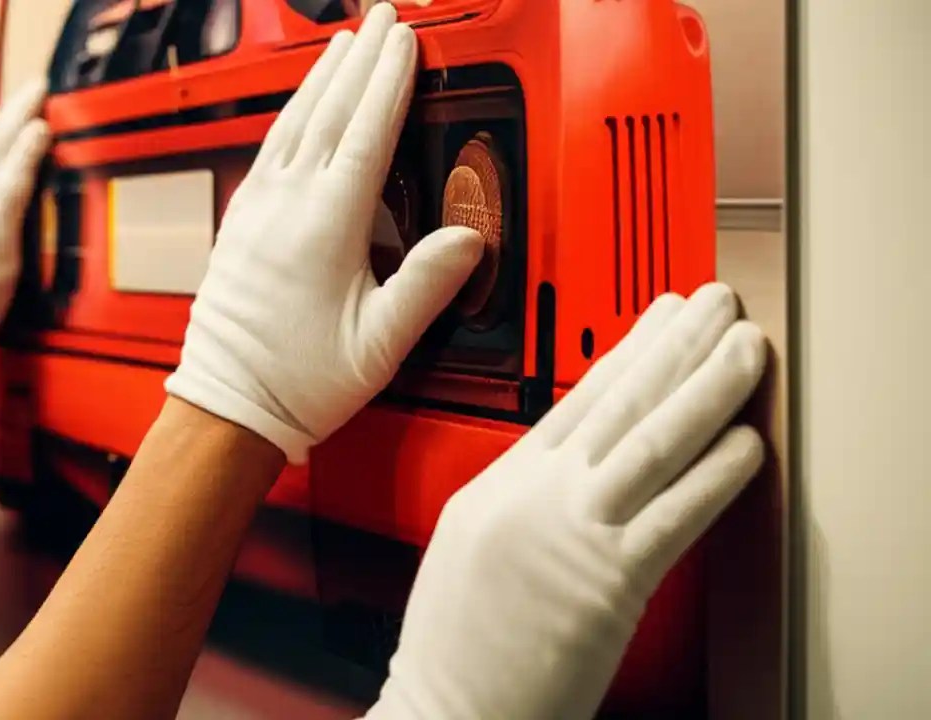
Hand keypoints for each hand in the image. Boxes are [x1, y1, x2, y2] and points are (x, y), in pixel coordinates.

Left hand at [165, 4, 484, 462]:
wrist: (227, 404)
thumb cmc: (299, 381)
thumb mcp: (379, 344)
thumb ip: (425, 285)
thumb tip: (467, 238)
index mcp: (325, 226)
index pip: (366, 134)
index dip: (389, 82)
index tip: (406, 42)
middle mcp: (285, 206)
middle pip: (328, 112)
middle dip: (360, 60)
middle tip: (383, 19)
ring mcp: (256, 209)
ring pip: (292, 123)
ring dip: (321, 78)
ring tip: (344, 42)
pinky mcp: (240, 220)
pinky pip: (269, 147)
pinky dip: (291, 113)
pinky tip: (300, 106)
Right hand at [367, 284, 767, 719]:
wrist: (447, 711)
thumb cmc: (454, 649)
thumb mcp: (468, 550)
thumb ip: (518, 502)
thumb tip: (564, 473)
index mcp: (497, 486)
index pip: (571, 402)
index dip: (623, 352)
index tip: (655, 319)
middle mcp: (534, 497)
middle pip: (617, 404)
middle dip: (674, 345)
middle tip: (712, 304)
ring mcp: (572, 534)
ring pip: (652, 442)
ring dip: (707, 389)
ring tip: (742, 348)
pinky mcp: (610, 582)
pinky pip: (675, 516)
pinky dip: (716, 477)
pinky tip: (746, 445)